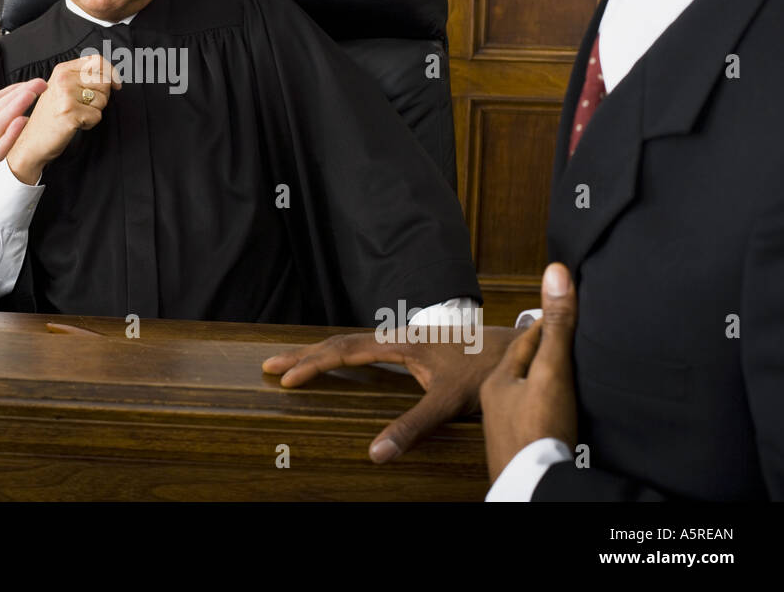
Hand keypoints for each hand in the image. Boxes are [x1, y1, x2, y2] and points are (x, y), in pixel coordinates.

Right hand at [5, 54, 120, 184]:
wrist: (32, 140)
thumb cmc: (51, 115)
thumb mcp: (61, 88)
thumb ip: (81, 77)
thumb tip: (112, 75)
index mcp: (62, 70)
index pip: (97, 61)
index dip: (112, 72)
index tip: (116, 85)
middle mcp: (63, 79)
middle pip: (105, 82)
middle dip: (102, 97)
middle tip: (85, 106)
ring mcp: (66, 96)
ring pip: (103, 100)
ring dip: (95, 111)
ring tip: (77, 115)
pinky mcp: (70, 113)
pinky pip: (97, 116)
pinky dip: (90, 123)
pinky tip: (75, 124)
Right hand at [262, 320, 520, 462]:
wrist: (520, 348)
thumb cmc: (487, 371)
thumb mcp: (449, 402)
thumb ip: (411, 426)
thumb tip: (373, 454)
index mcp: (400, 344)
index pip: (343, 351)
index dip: (312, 363)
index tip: (284, 376)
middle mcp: (398, 336)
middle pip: (340, 342)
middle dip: (303, 354)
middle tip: (269, 364)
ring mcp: (406, 340)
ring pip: (353, 343)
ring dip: (321, 353)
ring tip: (295, 364)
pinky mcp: (416, 347)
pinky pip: (368, 348)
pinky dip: (343, 355)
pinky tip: (341, 364)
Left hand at [479, 263, 577, 482]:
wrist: (538, 488)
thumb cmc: (539, 431)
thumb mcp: (550, 371)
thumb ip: (556, 326)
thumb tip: (557, 272)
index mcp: (499, 382)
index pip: (527, 343)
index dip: (548, 326)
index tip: (561, 309)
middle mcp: (499, 404)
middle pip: (528, 369)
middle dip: (546, 354)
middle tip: (564, 338)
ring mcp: (511, 428)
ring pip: (531, 395)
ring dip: (548, 384)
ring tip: (565, 376)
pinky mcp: (525, 449)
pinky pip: (539, 420)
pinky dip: (552, 411)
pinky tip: (561, 418)